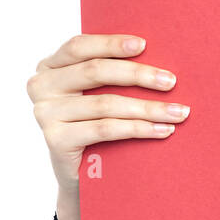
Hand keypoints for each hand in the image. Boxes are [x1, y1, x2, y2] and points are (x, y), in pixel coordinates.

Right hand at [27, 33, 190, 193]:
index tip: (144, 44)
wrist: (82, 175)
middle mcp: (40, 86)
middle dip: (138, 75)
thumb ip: (110, 73)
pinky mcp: (56, 140)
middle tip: (171, 81)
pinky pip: (105, 129)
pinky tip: (163, 130)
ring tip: (178, 112)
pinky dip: (139, 129)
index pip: (79, 46)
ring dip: (148, 108)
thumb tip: (155, 55)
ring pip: (105, 103)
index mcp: (50, 66)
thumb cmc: (96, 124)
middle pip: (95, 72)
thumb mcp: (96, 92)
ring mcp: (45, 114)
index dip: (111, 43)